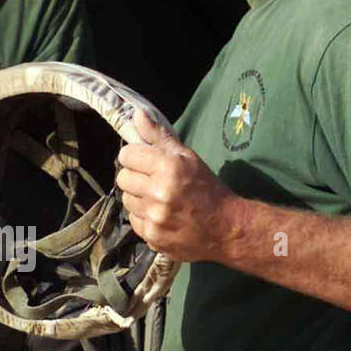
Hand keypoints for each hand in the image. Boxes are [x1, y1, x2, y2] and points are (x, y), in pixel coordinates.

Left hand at [116, 107, 236, 261]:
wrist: (227, 228)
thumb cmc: (207, 188)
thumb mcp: (187, 157)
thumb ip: (159, 136)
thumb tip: (137, 114)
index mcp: (168, 167)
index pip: (127, 155)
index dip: (134, 156)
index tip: (144, 161)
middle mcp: (159, 192)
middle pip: (123, 178)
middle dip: (135, 177)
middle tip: (152, 181)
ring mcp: (154, 217)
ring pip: (127, 200)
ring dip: (138, 198)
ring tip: (158, 199)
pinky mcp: (152, 236)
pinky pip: (134, 221)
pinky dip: (144, 217)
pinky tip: (161, 215)